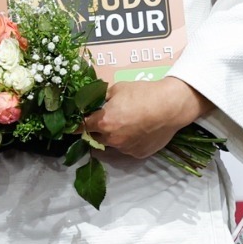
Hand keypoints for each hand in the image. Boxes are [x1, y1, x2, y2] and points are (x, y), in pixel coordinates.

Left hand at [82, 76, 208, 158]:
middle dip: (95, 130)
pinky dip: (128, 141)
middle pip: (94, 137)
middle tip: (103, 120)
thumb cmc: (144, 94)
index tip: (71, 124)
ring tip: (125, 123)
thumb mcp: (117, 88)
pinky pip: (127, 148)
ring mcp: (125, 149)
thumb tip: (91, 99)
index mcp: (103, 122)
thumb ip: (101, 97)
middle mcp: (112, 139)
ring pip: (111, 144)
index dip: (75, 125)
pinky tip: (138, 130)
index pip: (80, 127)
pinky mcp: (138, 154)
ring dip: (112, 136)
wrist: (171, 106)